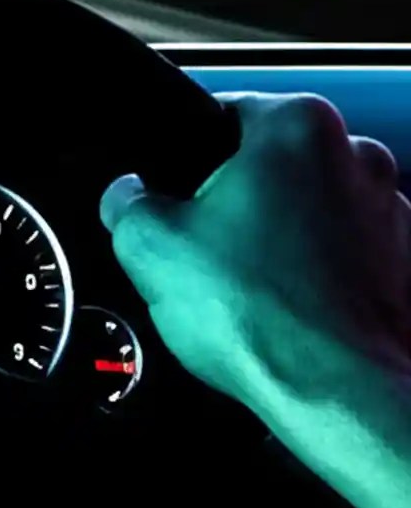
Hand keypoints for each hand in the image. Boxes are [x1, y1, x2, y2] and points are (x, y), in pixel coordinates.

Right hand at [101, 91, 410, 452]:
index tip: (165, 201)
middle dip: (228, 209)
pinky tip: (281, 316)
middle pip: (263, 169)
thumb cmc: (260, 317)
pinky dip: (310, 279)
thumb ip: (126, 204)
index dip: (178, 163)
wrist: (338, 392)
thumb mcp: (149, 247)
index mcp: (294, 126)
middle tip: (198, 257)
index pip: (217, 114)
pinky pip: (338, 258)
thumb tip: (125, 198)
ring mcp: (390, 209)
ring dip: (272, 245)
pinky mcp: (404, 262)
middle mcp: (355, 155)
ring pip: (303, 215)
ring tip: (243, 296)